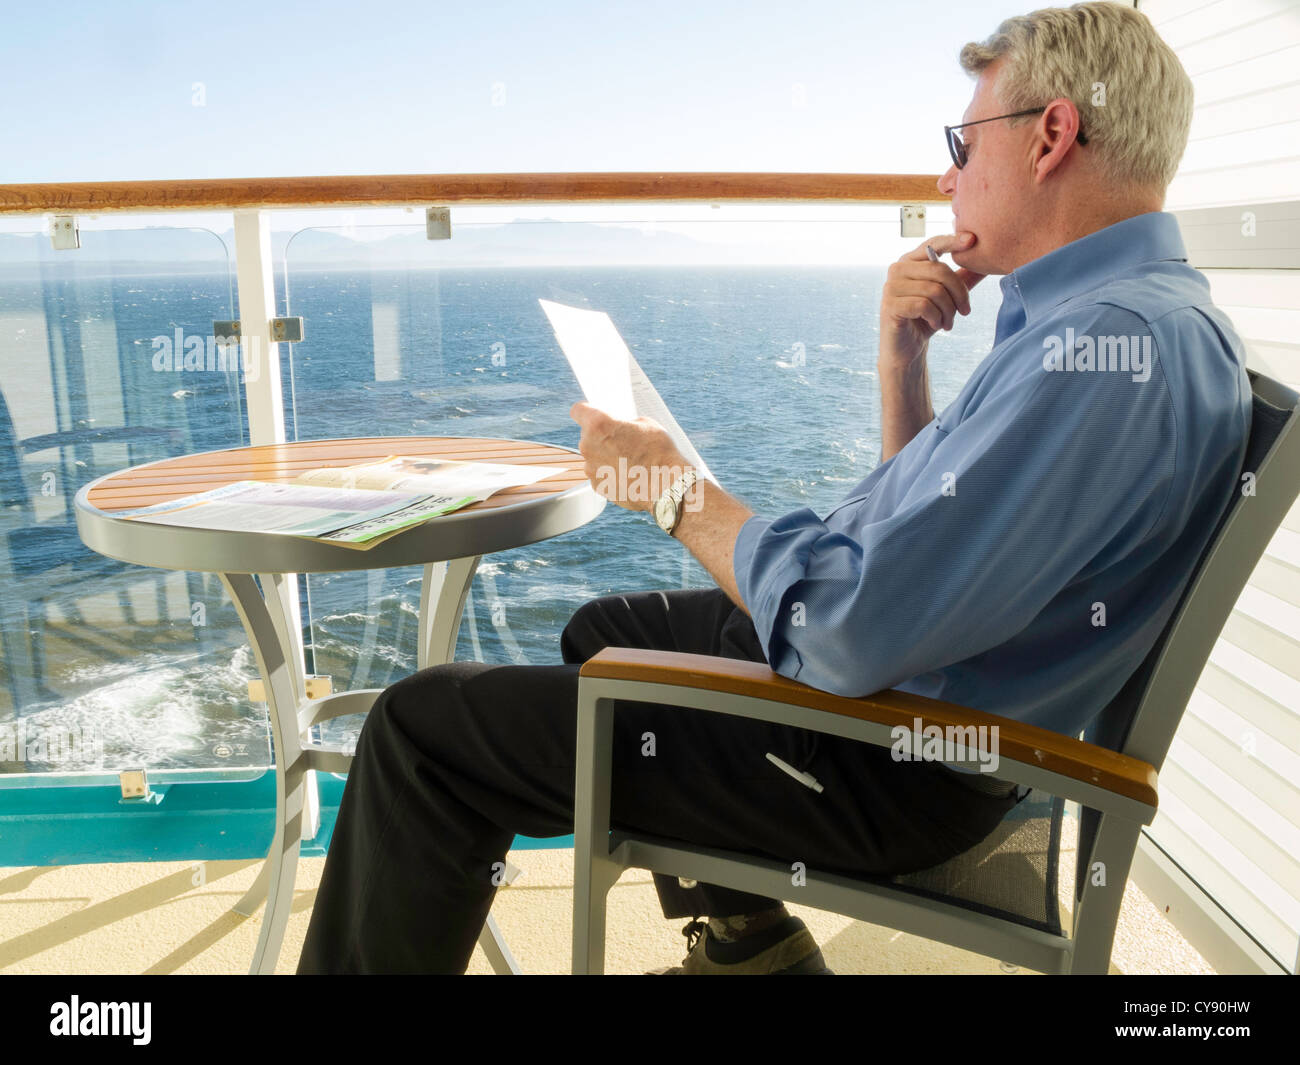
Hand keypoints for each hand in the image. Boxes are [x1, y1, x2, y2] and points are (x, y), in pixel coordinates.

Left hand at [569, 401, 689, 512]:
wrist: (666, 487)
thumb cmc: (659, 453)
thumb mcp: (646, 424)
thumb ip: (625, 424)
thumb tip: (621, 429)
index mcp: (598, 425)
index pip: (578, 410)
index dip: (586, 411)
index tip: (592, 414)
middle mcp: (588, 446)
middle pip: (587, 435)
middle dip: (602, 436)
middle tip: (622, 441)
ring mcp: (591, 468)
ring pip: (594, 456)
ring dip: (606, 456)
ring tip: (629, 461)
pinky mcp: (597, 486)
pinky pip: (600, 474)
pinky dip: (610, 474)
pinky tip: (629, 475)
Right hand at [879, 232, 985, 369]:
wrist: (908, 349)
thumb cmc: (927, 319)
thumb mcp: (949, 297)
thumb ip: (963, 278)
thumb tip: (989, 260)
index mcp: (910, 261)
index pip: (932, 244)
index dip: (952, 241)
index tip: (972, 240)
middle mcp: (897, 269)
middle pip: (940, 271)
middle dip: (959, 293)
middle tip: (965, 311)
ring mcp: (891, 287)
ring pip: (934, 290)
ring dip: (948, 311)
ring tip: (948, 323)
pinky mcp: (890, 306)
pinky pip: (924, 306)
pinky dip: (936, 318)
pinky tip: (936, 325)